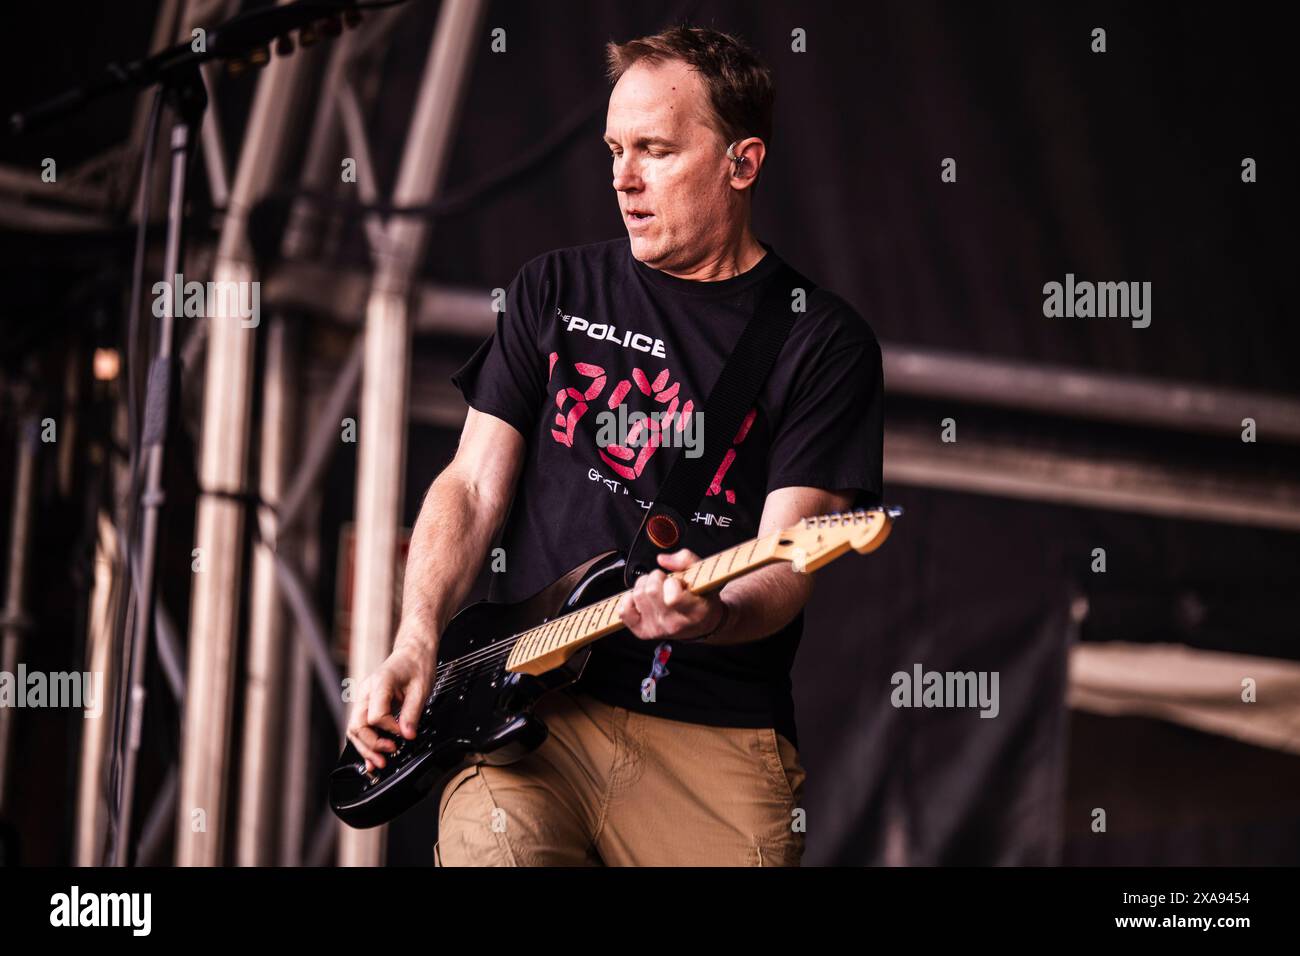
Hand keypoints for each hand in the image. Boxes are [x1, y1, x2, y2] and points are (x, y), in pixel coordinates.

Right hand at [346, 641, 434, 772]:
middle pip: (357, 726)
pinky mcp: (367, 704)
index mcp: (380, 683)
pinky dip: (364, 742)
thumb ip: (412, 713)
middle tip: (387, 757)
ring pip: (354, 729)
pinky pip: (360, 725)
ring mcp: (364, 698)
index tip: (404, 733)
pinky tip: (371, 756)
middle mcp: (366, 691)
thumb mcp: (421, 688)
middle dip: (371, 745)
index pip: (375, 716)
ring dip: (365, 748)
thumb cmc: (417, 665)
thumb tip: (407, 735)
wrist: (413, 652)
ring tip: (379, 762)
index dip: (390, 729)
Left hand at [617, 549, 725, 641]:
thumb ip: (686, 560)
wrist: (702, 623)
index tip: (678, 582)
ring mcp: (657, 629)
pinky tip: (642, 598)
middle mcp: (674, 624)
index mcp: (694, 612)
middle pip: (650, 591)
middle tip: (665, 581)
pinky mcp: (643, 631)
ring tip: (656, 587)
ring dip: (644, 585)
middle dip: (656, 577)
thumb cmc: (703, 599)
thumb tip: (662, 559)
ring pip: (637, 596)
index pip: (672, 597)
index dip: (672, 582)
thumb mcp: (704, 576)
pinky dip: (629, 599)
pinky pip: (624, 611)